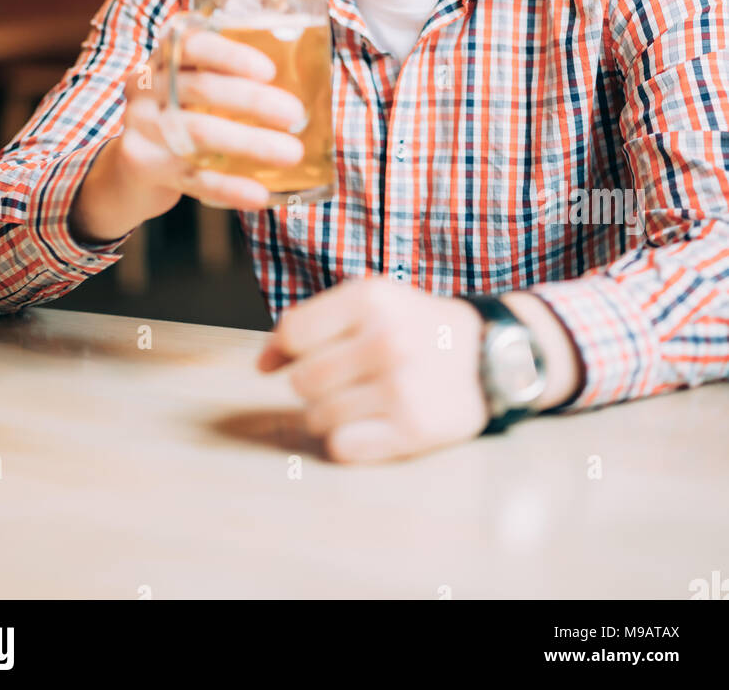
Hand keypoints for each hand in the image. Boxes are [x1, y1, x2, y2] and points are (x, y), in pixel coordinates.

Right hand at [71, 24, 307, 241]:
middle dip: (252, 100)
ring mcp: (139, 127)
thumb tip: (310, 83)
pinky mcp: (142, 165)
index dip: (230, 54)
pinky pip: (192, 177)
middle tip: (295, 114)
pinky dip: (229, 187)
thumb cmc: (180, 119)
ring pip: (198, 133)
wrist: (128, 170)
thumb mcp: (194, 92)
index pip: (193, 43)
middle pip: (200, 88)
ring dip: (250, 143)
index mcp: (163, 58)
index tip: (269, 70)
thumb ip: (232, 81)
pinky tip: (259, 194)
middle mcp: (144, 86)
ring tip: (292, 153)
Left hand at [256, 276, 489, 462]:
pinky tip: (373, 422)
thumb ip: (310, 323)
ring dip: (330, 413)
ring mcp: (401, 387)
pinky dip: (348, 440)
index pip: (293, 334)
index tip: (304, 355)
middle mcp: (386, 340)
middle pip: (302, 381)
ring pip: (317, 418)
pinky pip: (342, 447)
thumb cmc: (412, 326)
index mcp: (370, 298)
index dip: (289, 350)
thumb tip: (261, 366)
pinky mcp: (414, 429)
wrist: (485, 354)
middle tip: (346, 377)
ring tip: (362, 398)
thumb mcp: (368, 301)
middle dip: (314, 384)